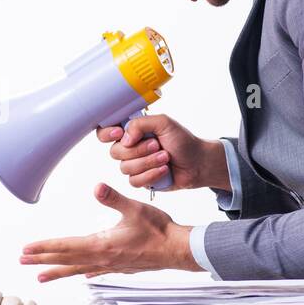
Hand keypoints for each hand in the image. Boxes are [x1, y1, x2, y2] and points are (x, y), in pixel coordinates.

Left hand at [20, 182, 199, 281]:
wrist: (179, 250)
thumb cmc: (159, 229)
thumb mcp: (135, 209)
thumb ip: (114, 198)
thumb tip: (96, 187)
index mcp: (101, 245)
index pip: (65, 246)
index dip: (44, 247)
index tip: (26, 250)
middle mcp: (102, 258)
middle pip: (66, 260)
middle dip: (43, 260)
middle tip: (22, 262)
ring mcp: (110, 265)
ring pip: (77, 269)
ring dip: (58, 271)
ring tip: (41, 277)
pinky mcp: (120, 267)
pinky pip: (95, 271)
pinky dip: (83, 272)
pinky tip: (82, 276)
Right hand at [96, 115, 230, 191]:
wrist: (198, 162)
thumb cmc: (183, 141)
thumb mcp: (164, 123)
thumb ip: (141, 123)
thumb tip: (124, 139)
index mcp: (132, 131)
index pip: (105, 132)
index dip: (107, 134)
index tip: (119, 133)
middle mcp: (130, 148)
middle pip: (114, 152)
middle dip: (138, 150)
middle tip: (157, 145)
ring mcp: (134, 165)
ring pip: (124, 168)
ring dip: (148, 162)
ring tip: (166, 157)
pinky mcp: (141, 180)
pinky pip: (134, 181)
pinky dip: (151, 175)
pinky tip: (164, 170)